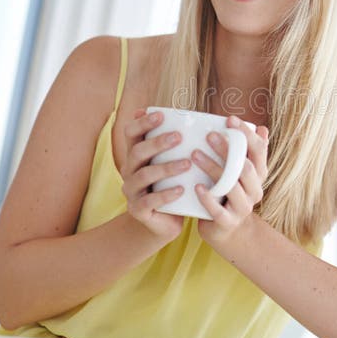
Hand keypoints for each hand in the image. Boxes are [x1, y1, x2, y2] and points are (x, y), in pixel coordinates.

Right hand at [120, 109, 190, 241]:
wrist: (165, 222)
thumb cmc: (174, 185)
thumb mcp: (174, 163)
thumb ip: (181, 145)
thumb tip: (207, 120)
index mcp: (136, 155)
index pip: (131, 133)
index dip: (143, 123)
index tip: (161, 115)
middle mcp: (129, 170)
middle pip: (137, 152)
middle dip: (157, 142)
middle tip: (179, 137)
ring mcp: (131, 190)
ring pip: (144, 175)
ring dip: (166, 167)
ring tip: (187, 163)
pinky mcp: (138, 210)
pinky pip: (149, 201)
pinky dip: (166, 194)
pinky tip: (181, 190)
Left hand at [194, 115, 268, 245]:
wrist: (227, 230)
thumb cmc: (230, 193)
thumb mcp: (242, 173)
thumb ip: (250, 153)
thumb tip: (261, 128)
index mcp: (259, 175)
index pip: (259, 150)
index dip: (247, 134)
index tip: (230, 119)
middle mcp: (255, 190)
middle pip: (245, 167)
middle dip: (227, 149)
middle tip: (209, 135)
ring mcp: (243, 207)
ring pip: (231, 186)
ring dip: (212, 168)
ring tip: (194, 155)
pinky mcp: (228, 222)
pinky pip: (218, 210)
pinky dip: (207, 198)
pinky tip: (196, 187)